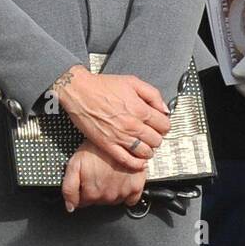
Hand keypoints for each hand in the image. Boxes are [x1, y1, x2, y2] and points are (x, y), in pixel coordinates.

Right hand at [55, 68, 170, 173]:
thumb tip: (164, 109)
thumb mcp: (133, 82)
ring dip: (148, 150)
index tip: (160, 124)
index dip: (164, 125)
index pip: (164, 125)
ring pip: (145, 152)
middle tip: (152, 134)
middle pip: (157, 140)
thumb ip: (153, 95)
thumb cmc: (104, 86)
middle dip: (157, 137)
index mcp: (140, 109)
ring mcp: (120, 137)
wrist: (80, 92)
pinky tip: (139, 161)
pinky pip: (127, 160)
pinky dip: (136, 164)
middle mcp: (132, 125)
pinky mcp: (107, 145)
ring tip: (145, 145)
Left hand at [62, 139, 146, 211]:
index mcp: (92, 193)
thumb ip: (69, 189)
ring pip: (114, 201)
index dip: (82, 191)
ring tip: (110, 174)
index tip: (86, 180)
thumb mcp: (74, 164)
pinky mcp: (136, 187)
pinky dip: (128, 194)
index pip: (83, 202)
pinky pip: (131, 200)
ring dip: (111, 191)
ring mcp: (123, 192)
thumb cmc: (96, 148)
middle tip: (98, 173)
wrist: (118, 137)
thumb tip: (70, 207)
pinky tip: (122, 181)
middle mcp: (108, 196)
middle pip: (99, 201)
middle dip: (97, 190)